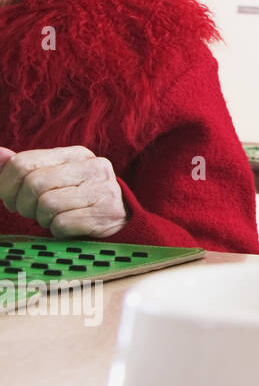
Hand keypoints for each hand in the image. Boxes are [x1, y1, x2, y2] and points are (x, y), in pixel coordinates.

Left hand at [0, 146, 128, 238]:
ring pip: (47, 204)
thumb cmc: (76, 202)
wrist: (121, 224)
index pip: (22, 163)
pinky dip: (58, 231)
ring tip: (55, 219)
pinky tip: (70, 228)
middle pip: (33, 183)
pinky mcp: (107, 212)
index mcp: (74, 154)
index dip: (7, 186)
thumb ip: (23, 167)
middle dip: (25, 205)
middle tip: (34, 213)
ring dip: (43, 219)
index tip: (14, 200)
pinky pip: (62, 223)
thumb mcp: (51, 180)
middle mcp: (93, 166)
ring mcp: (103, 188)